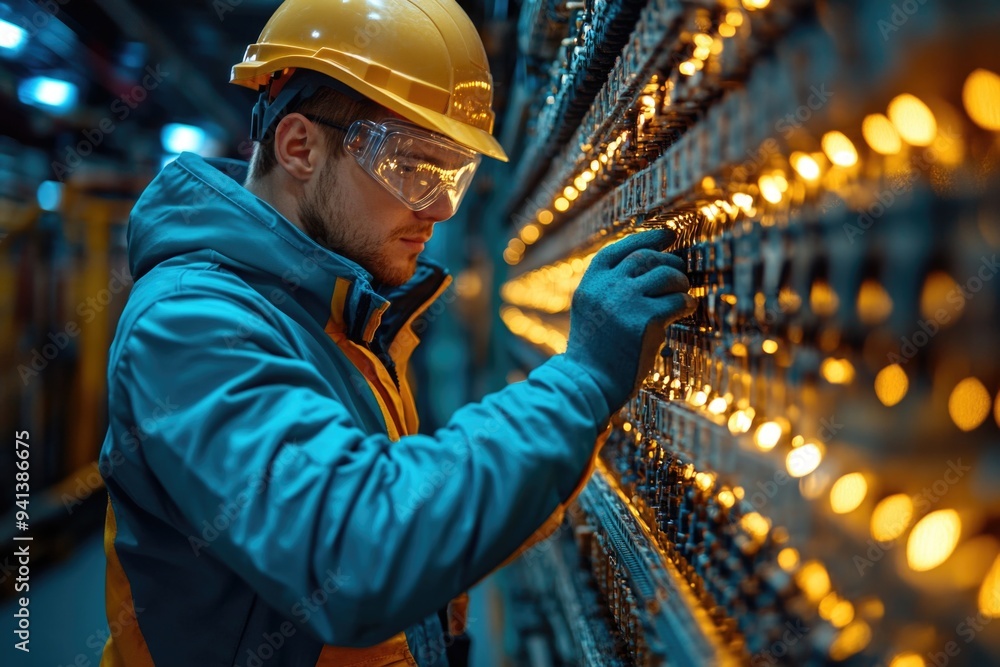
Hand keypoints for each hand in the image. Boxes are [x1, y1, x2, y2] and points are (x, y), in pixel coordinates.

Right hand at [565, 228, 695, 408]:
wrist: (589, 383)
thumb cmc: (595, 354)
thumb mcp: (592, 312)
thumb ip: (610, 290)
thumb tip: (651, 269)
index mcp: (590, 283)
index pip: (620, 250)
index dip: (646, 239)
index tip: (667, 235)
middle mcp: (606, 287)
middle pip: (645, 258)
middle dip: (668, 261)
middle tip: (680, 271)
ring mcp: (625, 301)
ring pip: (665, 274)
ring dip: (679, 282)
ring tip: (682, 294)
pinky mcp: (645, 319)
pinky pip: (677, 301)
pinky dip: (686, 303)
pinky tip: (687, 309)